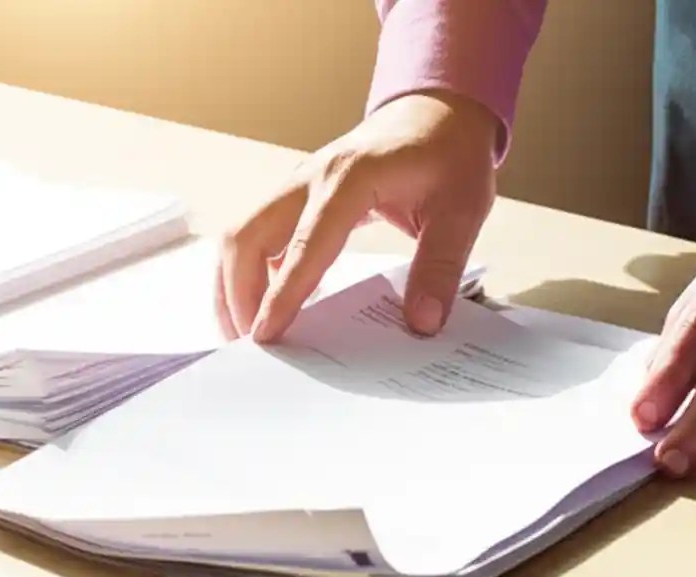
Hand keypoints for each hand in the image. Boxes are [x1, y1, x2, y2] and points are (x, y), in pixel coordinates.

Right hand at [214, 90, 498, 342]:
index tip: (265, 335)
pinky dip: (247, 271)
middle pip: (246, 237)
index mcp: (349, 179)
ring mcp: (295, 184)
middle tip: (251, 346)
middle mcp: (309, 178)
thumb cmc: (448, 155)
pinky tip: (265, 303)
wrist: (436, 112)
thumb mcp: (463, 210)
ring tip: (245, 332)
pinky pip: (254, 234)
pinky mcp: (293, 196)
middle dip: (238, 294)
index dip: (281, 294)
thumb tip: (422, 322)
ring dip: (232, 284)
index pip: (304, 245)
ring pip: (241, 235)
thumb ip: (440, 266)